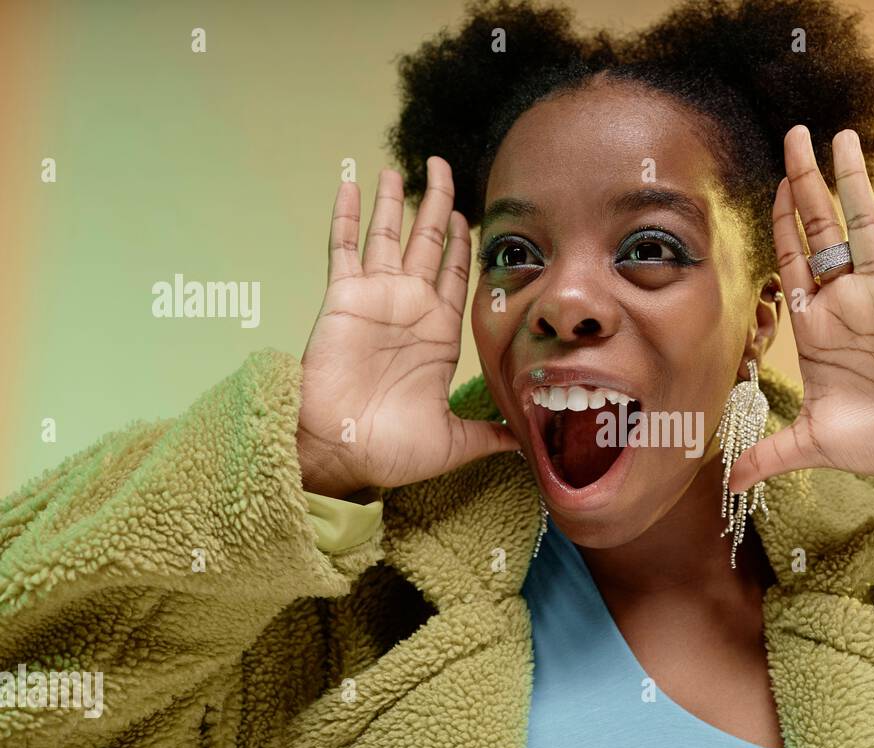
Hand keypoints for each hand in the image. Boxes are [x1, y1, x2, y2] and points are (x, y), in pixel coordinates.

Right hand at [296, 159, 517, 497]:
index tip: (474, 215)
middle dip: (437, 205)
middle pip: (427, 243)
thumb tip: (526, 444)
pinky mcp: (344, 296)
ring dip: (395, 200)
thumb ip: (489, 434)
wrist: (343, 452)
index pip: (455, 274)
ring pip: (389, 235)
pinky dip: (349, 214)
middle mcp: (410, 308)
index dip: (464, 243)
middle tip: (444, 167)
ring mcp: (376, 298)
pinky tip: (353, 182)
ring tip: (405, 165)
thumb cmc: (393, 450)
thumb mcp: (455, 442)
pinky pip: (345, 246)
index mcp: (439, 333)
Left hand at [728, 126, 873, 515]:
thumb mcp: (816, 444)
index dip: (780, 224)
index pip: (791, 263)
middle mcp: (849, 301)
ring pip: (866, 228)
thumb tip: (725, 484)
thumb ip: (770, 454)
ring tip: (841, 137)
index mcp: (819, 326)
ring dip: (853, 184)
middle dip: (807, 184)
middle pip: (822, 232)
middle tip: (793, 136)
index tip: (772, 184)